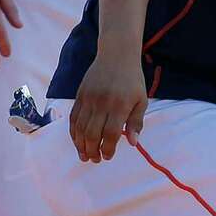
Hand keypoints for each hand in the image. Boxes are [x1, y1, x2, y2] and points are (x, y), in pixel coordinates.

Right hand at [69, 46, 147, 162]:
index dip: (108, 149)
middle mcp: (102, 103)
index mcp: (119, 105)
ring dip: (80, 144)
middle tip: (95, 160)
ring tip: (84, 155)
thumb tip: (133, 143)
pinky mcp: (80, 95)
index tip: (108, 157)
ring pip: (80, 127)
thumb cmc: (132, 80)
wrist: (116, 55)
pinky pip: (73, 117)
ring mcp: (88, 99)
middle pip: (92, 133)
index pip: (110, 133)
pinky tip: (77, 140)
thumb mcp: (141, 100)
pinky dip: (73, 132)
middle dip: (92, 151)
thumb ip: (136, 122)